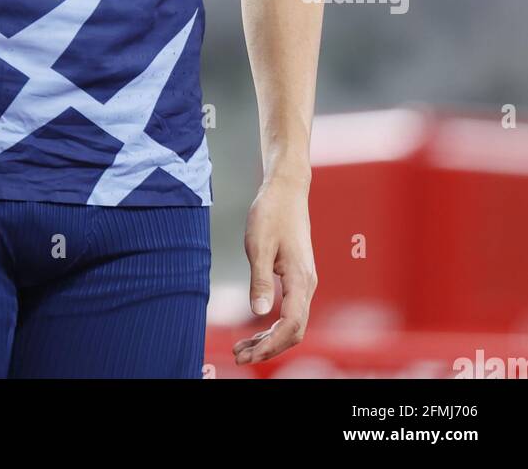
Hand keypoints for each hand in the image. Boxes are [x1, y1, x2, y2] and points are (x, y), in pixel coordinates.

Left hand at [233, 173, 316, 365]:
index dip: (271, 344)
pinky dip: (272, 325)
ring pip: (292, 323)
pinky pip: (289, 311)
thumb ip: (260, 279)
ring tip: (242, 348)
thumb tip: (258, 313)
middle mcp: (307, 284)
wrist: (286, 190)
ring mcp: (304, 282)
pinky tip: (254, 329)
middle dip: (269, 348)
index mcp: (300, 278)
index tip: (249, 354)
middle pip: (294, 331)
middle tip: (239, 357)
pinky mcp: (297, 278)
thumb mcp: (259, 244)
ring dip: (269, 339)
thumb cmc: (272, 212)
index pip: (292, 324)